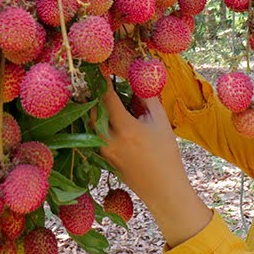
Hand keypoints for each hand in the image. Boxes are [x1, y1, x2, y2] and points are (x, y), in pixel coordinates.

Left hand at [97, 85, 211, 246]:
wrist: (162, 188)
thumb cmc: (166, 153)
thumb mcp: (160, 121)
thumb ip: (146, 97)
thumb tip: (136, 77)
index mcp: (125, 128)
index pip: (106, 96)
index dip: (102, 78)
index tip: (99, 65)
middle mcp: (108, 139)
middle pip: (91, 108)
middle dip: (91, 90)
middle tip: (91, 74)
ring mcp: (101, 150)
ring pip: (87, 121)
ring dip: (89, 105)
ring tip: (93, 90)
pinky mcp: (100, 157)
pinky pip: (90, 133)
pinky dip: (92, 119)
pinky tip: (97, 111)